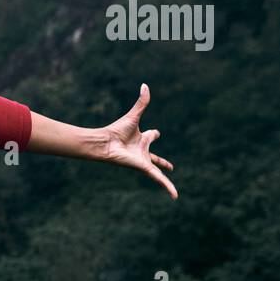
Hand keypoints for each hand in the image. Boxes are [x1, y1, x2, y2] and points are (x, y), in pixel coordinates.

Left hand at [101, 83, 176, 198]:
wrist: (105, 142)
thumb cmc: (115, 130)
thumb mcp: (134, 115)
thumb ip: (142, 102)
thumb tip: (145, 85)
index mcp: (141, 138)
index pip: (152, 135)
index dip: (154, 133)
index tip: (156, 133)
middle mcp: (142, 150)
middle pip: (155, 156)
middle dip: (162, 161)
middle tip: (170, 166)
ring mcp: (143, 160)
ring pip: (158, 172)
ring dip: (165, 180)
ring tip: (174, 192)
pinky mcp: (143, 167)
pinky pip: (158, 178)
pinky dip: (167, 186)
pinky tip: (175, 195)